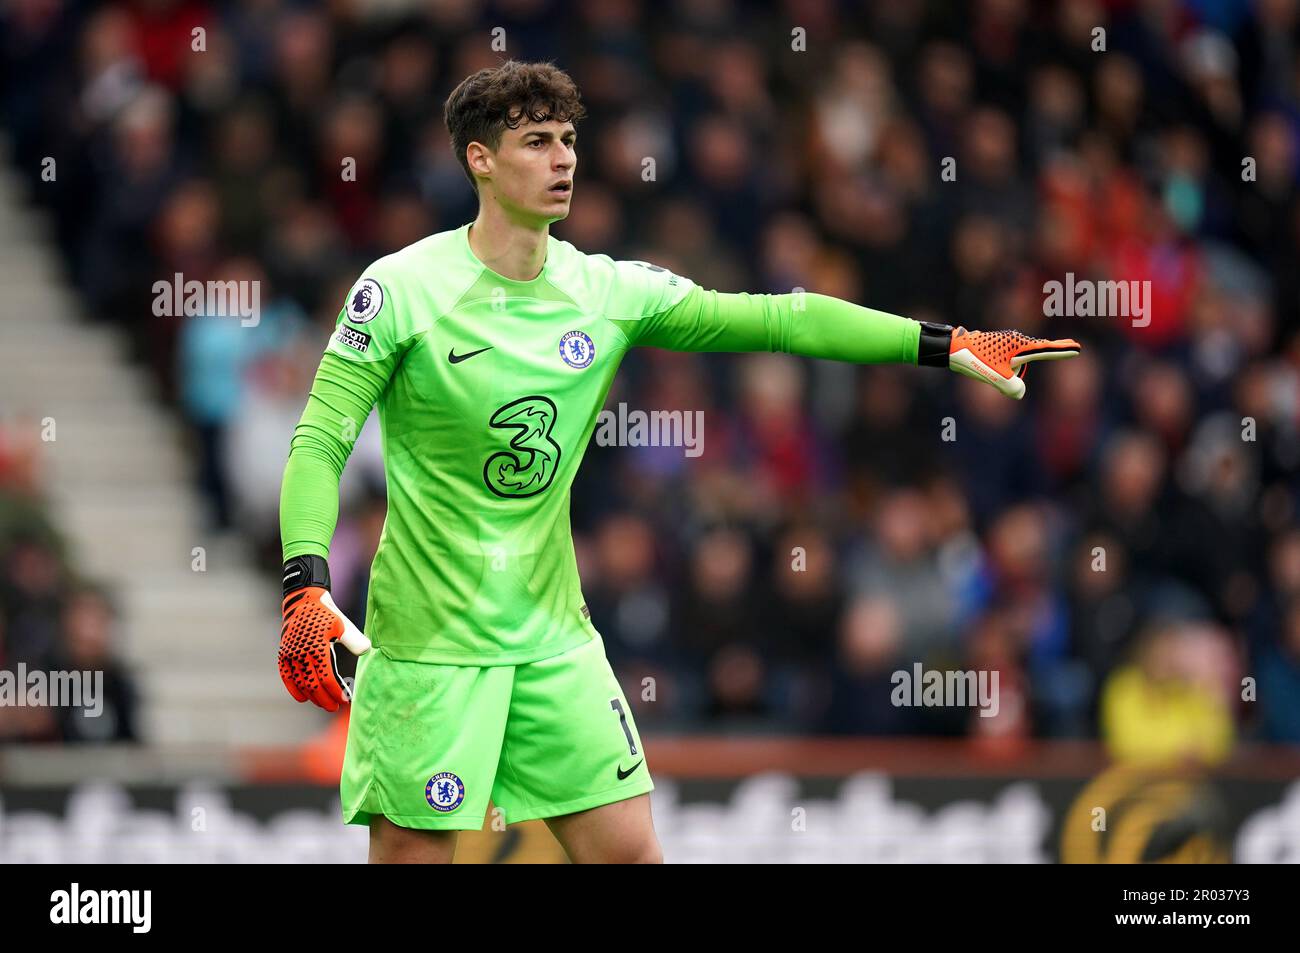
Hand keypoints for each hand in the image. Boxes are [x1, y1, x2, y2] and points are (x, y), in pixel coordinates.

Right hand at [279, 556, 371, 711]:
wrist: (303, 599)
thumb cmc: (326, 613)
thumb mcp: (342, 624)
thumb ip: (354, 639)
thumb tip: (366, 651)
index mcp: (316, 648)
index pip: (325, 678)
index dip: (334, 691)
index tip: (344, 700)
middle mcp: (300, 654)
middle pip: (312, 684)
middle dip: (324, 698)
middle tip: (334, 707)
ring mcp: (290, 654)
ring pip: (299, 682)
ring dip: (311, 696)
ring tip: (322, 704)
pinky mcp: (284, 652)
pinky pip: (286, 675)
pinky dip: (292, 687)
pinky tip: (301, 698)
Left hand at [947, 327, 1080, 399]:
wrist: (953, 349)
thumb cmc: (976, 360)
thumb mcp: (997, 378)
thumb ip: (1013, 388)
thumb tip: (1019, 392)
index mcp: (1020, 346)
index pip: (1047, 350)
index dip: (1063, 351)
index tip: (1078, 348)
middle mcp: (1016, 341)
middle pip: (1037, 352)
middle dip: (1054, 349)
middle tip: (1074, 345)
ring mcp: (1007, 342)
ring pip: (1017, 363)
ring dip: (1009, 371)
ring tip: (987, 369)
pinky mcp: (998, 345)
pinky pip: (1008, 361)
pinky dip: (1005, 369)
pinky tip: (988, 368)